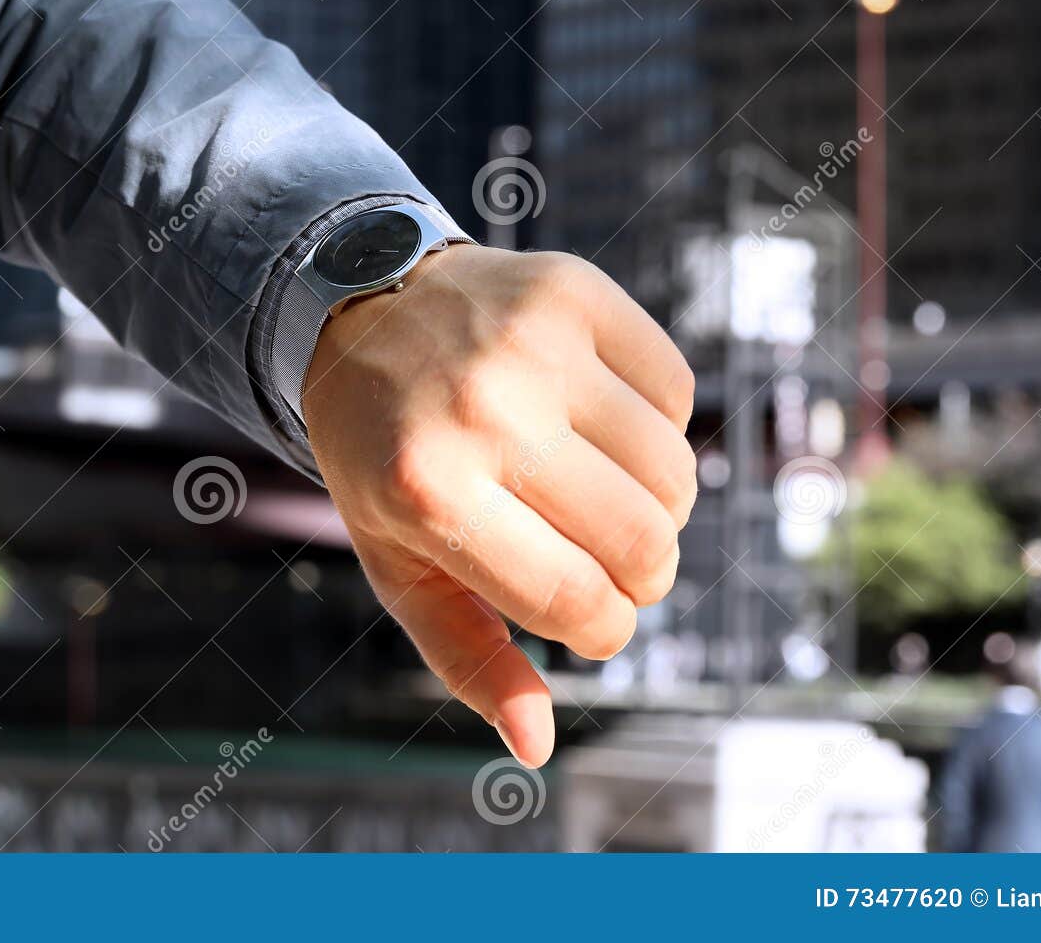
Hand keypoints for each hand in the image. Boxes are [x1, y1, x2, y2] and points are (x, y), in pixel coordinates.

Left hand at [303, 246, 695, 767]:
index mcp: (430, 494)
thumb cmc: (386, 457)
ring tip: (599, 492)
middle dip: (640, 575)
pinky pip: (677, 390)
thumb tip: (535, 748)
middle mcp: (483, 412)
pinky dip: (655, 424)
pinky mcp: (575, 292)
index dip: (604, 628)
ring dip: (656, 505)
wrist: (363, 307)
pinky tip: (598, 421)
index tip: (591, 617)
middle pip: (644, 543)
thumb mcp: (399, 564)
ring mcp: (534, 344)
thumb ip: (468, 658)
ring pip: (675, 473)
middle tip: (604, 558)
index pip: (578, 602)